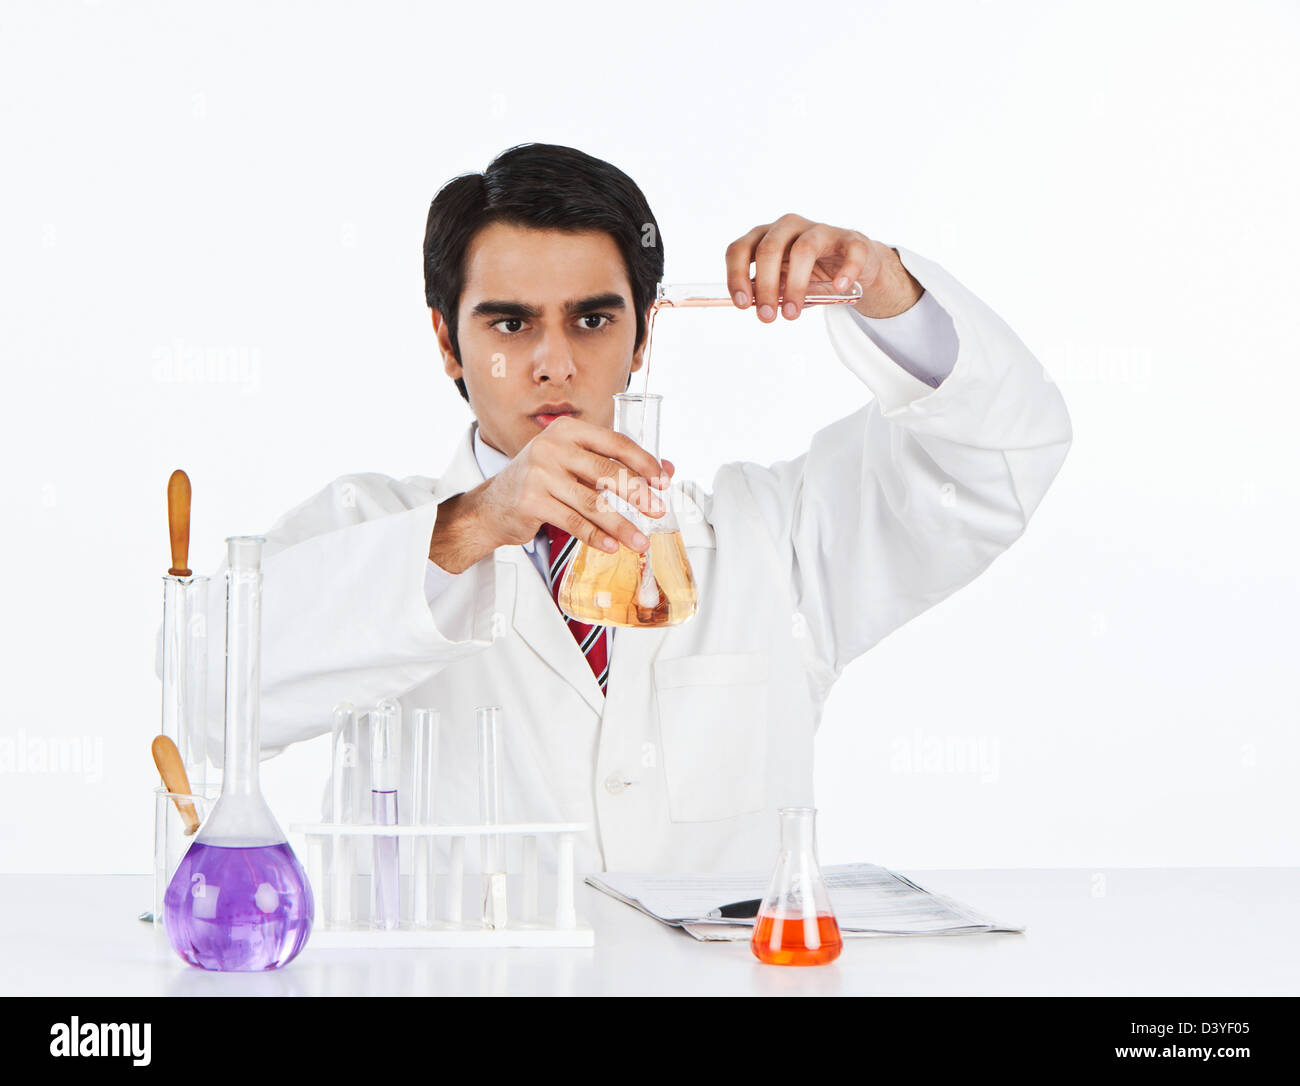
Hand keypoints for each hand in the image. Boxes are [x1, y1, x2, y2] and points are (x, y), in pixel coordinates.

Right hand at [429, 417, 673, 573]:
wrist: (493, 505)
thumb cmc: (541, 482)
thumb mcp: (577, 465)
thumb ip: (617, 464)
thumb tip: (668, 470)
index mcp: (568, 430)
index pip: (615, 442)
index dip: (643, 462)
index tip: (663, 482)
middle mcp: (552, 447)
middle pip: (607, 471)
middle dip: (637, 494)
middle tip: (658, 511)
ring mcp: (539, 473)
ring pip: (592, 502)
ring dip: (621, 525)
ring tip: (640, 541)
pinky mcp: (531, 501)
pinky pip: (573, 522)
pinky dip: (595, 536)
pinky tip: (612, 546)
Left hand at [724, 214, 922, 320]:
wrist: (850, 268)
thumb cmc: (807, 275)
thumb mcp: (781, 284)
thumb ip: (767, 292)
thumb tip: (755, 305)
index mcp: (765, 236)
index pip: (740, 249)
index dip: (736, 275)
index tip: (742, 304)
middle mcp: (789, 227)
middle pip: (769, 249)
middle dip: (765, 286)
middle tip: (767, 316)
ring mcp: (821, 230)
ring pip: (803, 250)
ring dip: (795, 285)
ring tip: (792, 313)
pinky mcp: (851, 240)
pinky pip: (849, 251)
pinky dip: (845, 270)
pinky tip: (839, 288)